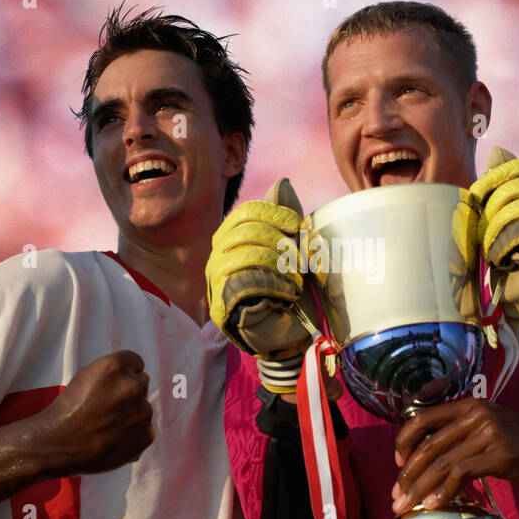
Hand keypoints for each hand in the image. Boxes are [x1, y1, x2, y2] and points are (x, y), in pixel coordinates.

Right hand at [36, 351, 153, 473]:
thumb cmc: (67, 410)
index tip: (112, 387)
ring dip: (131, 417)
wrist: (57, 444)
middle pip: (140, 385)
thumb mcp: (85, 377)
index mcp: (115, 366)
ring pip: (143, 410)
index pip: (135, 362)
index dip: (123, 375)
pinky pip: (145, 432)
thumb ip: (113, 373)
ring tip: (106, 428)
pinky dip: (133, 437)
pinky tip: (113, 440)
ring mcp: (142, 412)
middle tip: (106, 410)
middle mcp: (132, 386)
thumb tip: (141, 376)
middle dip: (128, 395)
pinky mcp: (145, 435)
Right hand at [206, 178, 313, 365]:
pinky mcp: (221, 304)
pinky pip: (247, 281)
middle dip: (281, 243)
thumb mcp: (293, 250)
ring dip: (281, 266)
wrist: (289, 336)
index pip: (245, 213)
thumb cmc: (290, 291)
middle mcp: (218, 256)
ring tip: (295, 282)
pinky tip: (287, 294)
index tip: (298, 226)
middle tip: (302, 263)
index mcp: (233, 239)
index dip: (274, 214)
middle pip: (246, 231)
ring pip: (247, 254)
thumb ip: (286, 220)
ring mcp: (217, 281)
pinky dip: (275, 285)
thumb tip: (282, 182)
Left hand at [390, 398, 518, 514]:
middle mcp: (476, 415)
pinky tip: (433, 505)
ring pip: (441, 463)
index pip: (422, 418)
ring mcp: (489, 434)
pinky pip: (461, 474)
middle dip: (407, 474)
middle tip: (396, 496)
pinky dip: (443, 492)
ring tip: (406, 506)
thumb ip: (462, 435)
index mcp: (470, 406)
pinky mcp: (500, 455)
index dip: (404, 443)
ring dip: (419, 488)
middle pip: (428, 445)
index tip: (398, 465)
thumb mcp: (491, 429)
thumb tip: (430, 458)